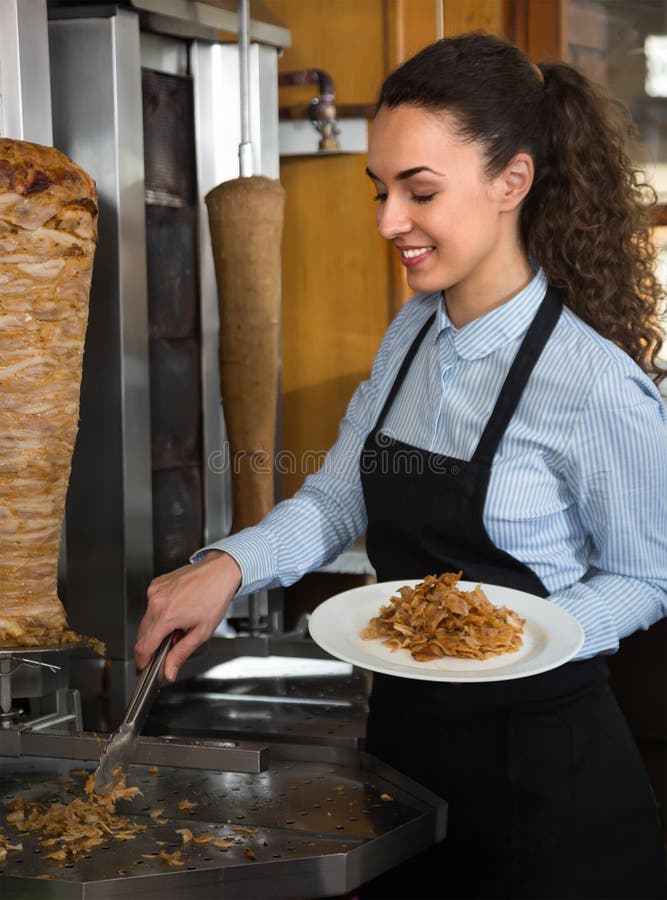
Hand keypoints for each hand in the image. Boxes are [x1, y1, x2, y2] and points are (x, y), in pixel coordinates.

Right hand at [134, 551, 241, 681]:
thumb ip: (181, 654)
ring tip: (179, 624)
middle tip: (173, 644)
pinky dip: (159, 612)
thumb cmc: (215, 596)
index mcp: (166, 615)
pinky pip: (151, 605)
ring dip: (157, 628)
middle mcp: (156, 601)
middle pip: (142, 635)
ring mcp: (154, 591)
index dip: (144, 661)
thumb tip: (169, 671)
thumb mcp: (202, 632)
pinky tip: (176, 610)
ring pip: (146, 620)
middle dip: (153, 645)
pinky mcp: (156, 584)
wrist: (219, 571)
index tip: (147, 667)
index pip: (143, 647)